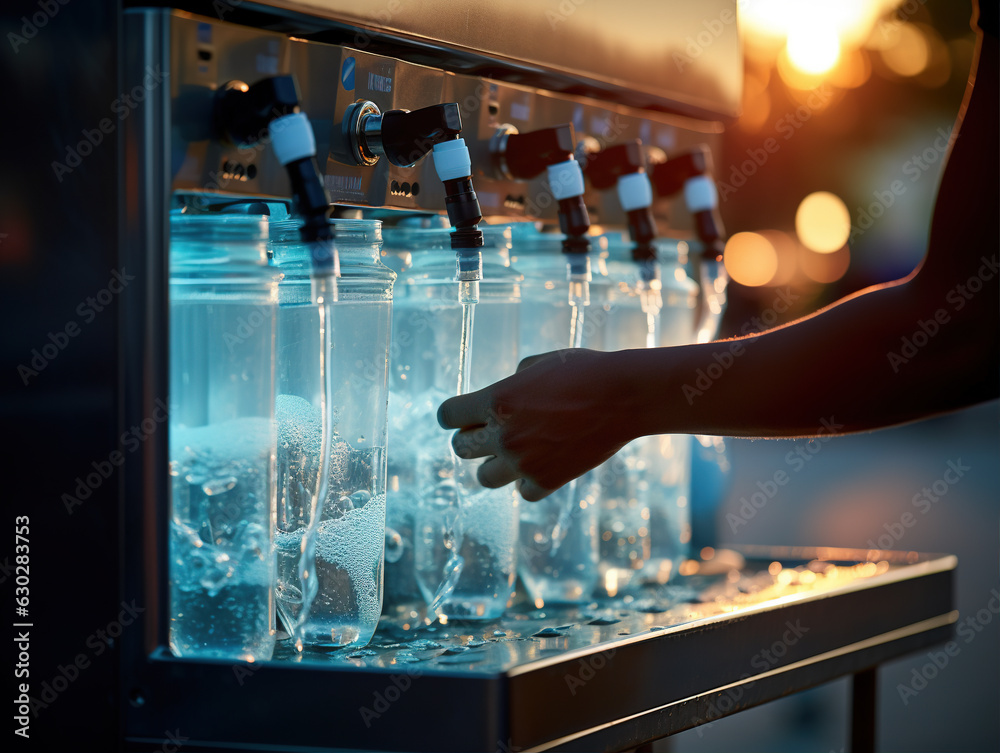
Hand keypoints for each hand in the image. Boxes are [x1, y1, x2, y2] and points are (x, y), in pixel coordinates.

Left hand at [437, 349, 634, 500]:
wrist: (624, 397)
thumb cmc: (584, 371)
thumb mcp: (539, 363)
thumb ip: (511, 381)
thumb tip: (502, 393)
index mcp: (495, 400)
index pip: (447, 416)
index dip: (453, 415)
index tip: (462, 416)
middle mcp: (503, 434)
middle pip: (460, 449)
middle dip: (472, 439)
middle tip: (489, 433)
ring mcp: (524, 461)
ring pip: (484, 478)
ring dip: (495, 465)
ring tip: (513, 453)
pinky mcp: (548, 480)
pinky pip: (523, 491)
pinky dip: (530, 481)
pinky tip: (542, 465)